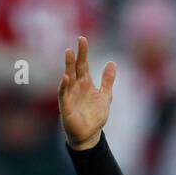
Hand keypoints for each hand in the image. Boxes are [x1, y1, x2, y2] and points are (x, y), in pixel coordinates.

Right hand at [58, 36, 115, 150]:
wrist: (89, 135)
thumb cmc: (95, 116)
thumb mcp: (105, 96)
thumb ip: (107, 80)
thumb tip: (112, 62)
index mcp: (85, 83)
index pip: (83, 64)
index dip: (83, 52)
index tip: (82, 39)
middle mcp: (76, 87)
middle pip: (75, 68)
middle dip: (75, 55)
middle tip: (77, 41)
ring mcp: (70, 96)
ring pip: (67, 78)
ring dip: (68, 66)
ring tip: (69, 53)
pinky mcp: (66, 107)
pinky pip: (63, 94)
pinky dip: (64, 86)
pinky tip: (66, 77)